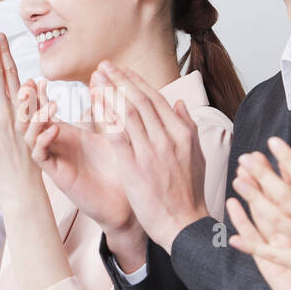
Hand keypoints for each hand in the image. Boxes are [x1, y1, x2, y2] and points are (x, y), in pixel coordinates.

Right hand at [24, 78, 136, 233]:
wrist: (125, 200)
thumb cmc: (118, 165)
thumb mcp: (109, 128)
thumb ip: (100, 105)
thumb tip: (97, 75)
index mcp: (65, 134)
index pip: (42, 110)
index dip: (37, 96)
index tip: (37, 78)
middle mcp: (56, 145)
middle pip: (29, 121)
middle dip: (26, 104)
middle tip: (28, 86)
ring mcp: (55, 160)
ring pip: (30, 137)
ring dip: (35, 119)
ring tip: (47, 105)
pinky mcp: (57, 175)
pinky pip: (41, 156)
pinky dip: (43, 141)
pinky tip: (52, 130)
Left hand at [94, 61, 209, 250]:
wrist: (183, 223)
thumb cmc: (189, 192)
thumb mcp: (197, 155)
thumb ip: (188, 126)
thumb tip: (179, 103)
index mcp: (182, 132)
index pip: (156, 99)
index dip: (136, 82)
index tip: (121, 71)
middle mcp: (167, 137)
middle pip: (140, 100)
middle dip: (120, 80)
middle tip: (104, 66)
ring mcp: (151, 151)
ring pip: (127, 112)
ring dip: (109, 92)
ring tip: (95, 78)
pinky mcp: (134, 166)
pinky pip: (117, 135)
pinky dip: (106, 116)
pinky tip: (94, 103)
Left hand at [227, 137, 290, 289]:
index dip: (288, 160)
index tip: (274, 143)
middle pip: (284, 197)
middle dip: (262, 175)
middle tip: (246, 158)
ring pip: (275, 221)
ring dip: (254, 201)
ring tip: (238, 182)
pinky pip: (274, 256)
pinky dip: (254, 248)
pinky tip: (234, 237)